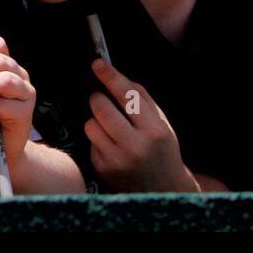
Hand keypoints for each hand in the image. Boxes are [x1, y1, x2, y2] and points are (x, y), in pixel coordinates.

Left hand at [84, 59, 195, 192]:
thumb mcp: (161, 121)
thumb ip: (140, 97)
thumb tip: (114, 76)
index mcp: (154, 131)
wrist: (163, 188)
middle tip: (103, 98)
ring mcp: (117, 161)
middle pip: (102, 108)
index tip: (98, 64)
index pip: (127, 96)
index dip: (110, 76)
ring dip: (96, 119)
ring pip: (91, 124)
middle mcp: (135, 147)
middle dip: (99, 97)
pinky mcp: (103, 170)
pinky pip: (90, 142)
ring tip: (110, 125)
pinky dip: (97, 138)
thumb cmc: (161, 149)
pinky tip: (110, 143)